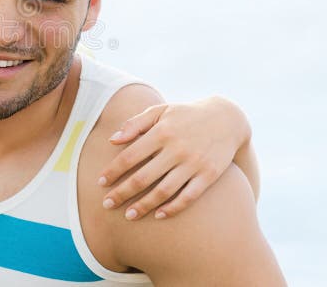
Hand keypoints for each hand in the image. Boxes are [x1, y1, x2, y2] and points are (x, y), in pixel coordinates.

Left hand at [97, 96, 249, 219]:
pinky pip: (188, 197)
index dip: (113, 171)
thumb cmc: (185, 116)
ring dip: (144, 205)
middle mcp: (176, 149)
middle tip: (106, 205)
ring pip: (164, 191)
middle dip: (122, 193)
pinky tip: (158, 216)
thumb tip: (112, 140)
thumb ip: (135, 124)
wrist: (226, 118)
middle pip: (143, 177)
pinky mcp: (209, 175)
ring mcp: (193, 163)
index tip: (100, 183)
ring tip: (128, 215)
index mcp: (161, 132)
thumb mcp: (160, 111)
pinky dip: (173, 208)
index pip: (130, 156)